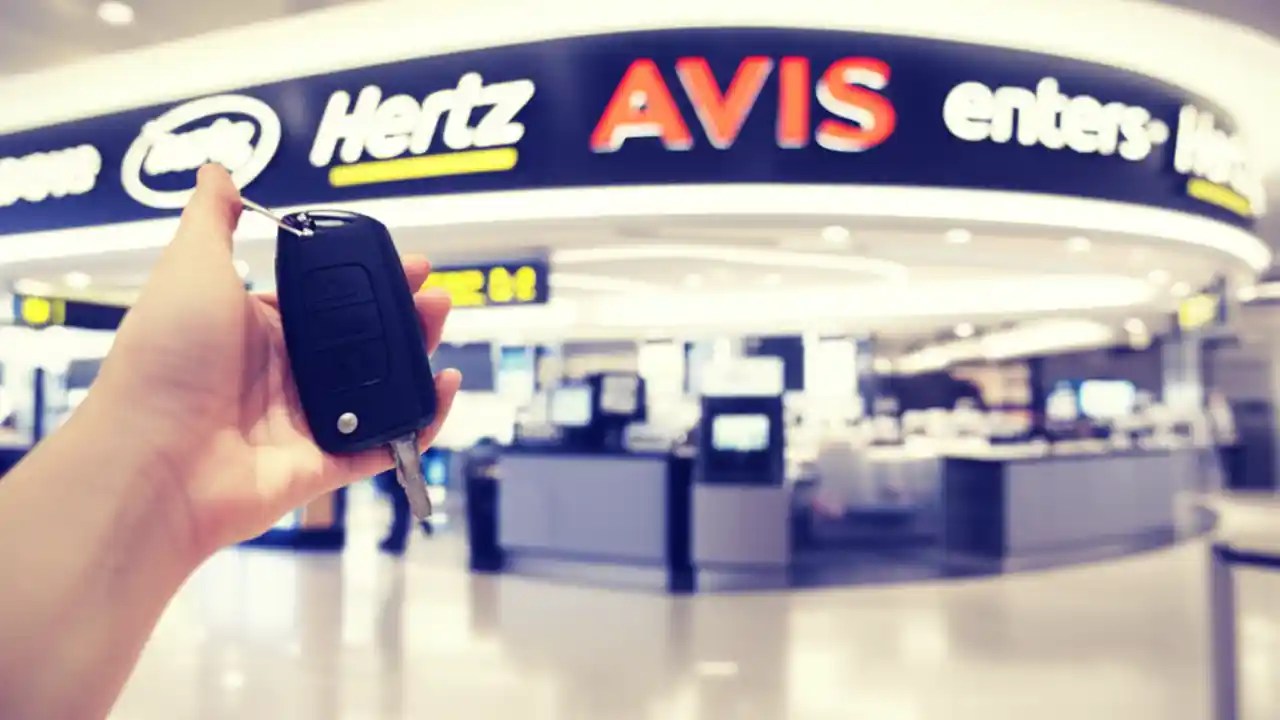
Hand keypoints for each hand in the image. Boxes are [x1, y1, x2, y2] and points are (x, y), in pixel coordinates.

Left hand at [90, 165, 460, 559]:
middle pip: (363, 342)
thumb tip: (217, 170)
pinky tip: (443, 387)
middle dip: (404, 314)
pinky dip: (422, 420)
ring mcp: (308, 422)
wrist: (152, 458)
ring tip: (439, 322)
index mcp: (258, 330)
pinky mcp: (326, 464)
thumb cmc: (165, 360)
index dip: (367, 280)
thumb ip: (212, 220)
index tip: (404, 261)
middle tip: (435, 293)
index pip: (327, 301)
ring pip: (380, 387)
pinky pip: (386, 441)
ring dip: (417, 355)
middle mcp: (285, 376)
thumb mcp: (189, 269)